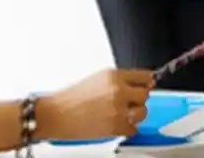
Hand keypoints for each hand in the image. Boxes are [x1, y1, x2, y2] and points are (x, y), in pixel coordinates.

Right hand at [37, 69, 153, 140]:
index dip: (146, 82)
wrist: (56, 114)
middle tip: (128, 103)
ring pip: (142, 113)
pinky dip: (126, 129)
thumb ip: (117, 81)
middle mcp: (118, 90)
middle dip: (138, 100)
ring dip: (134, 115)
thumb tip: (134, 86)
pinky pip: (133, 129)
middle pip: (145, 95)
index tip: (147, 85)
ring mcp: (118, 109)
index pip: (144, 76)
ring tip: (120, 115)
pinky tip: (114, 124)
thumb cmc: (69, 98)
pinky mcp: (115, 126)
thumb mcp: (96, 79)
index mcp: (113, 75)